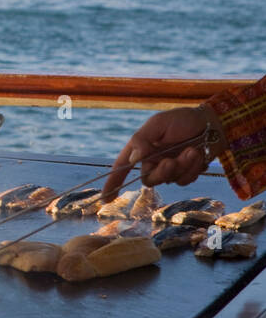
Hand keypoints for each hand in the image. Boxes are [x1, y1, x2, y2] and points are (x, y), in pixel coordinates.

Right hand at [101, 106, 220, 198]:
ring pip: (169, 180)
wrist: (212, 124)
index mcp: (141, 147)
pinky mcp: (185, 172)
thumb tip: (133, 159)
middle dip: (162, 172)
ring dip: (182, 166)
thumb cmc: (182, 119)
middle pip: (148, 179)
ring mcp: (169, 168)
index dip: (113, 182)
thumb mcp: (158, 123)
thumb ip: (142, 139)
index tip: (105, 198)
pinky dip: (193, 169)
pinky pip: (184, 181)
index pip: (122, 166)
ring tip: (192, 150)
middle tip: (172, 161)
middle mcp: (153, 160)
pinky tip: (198, 155)